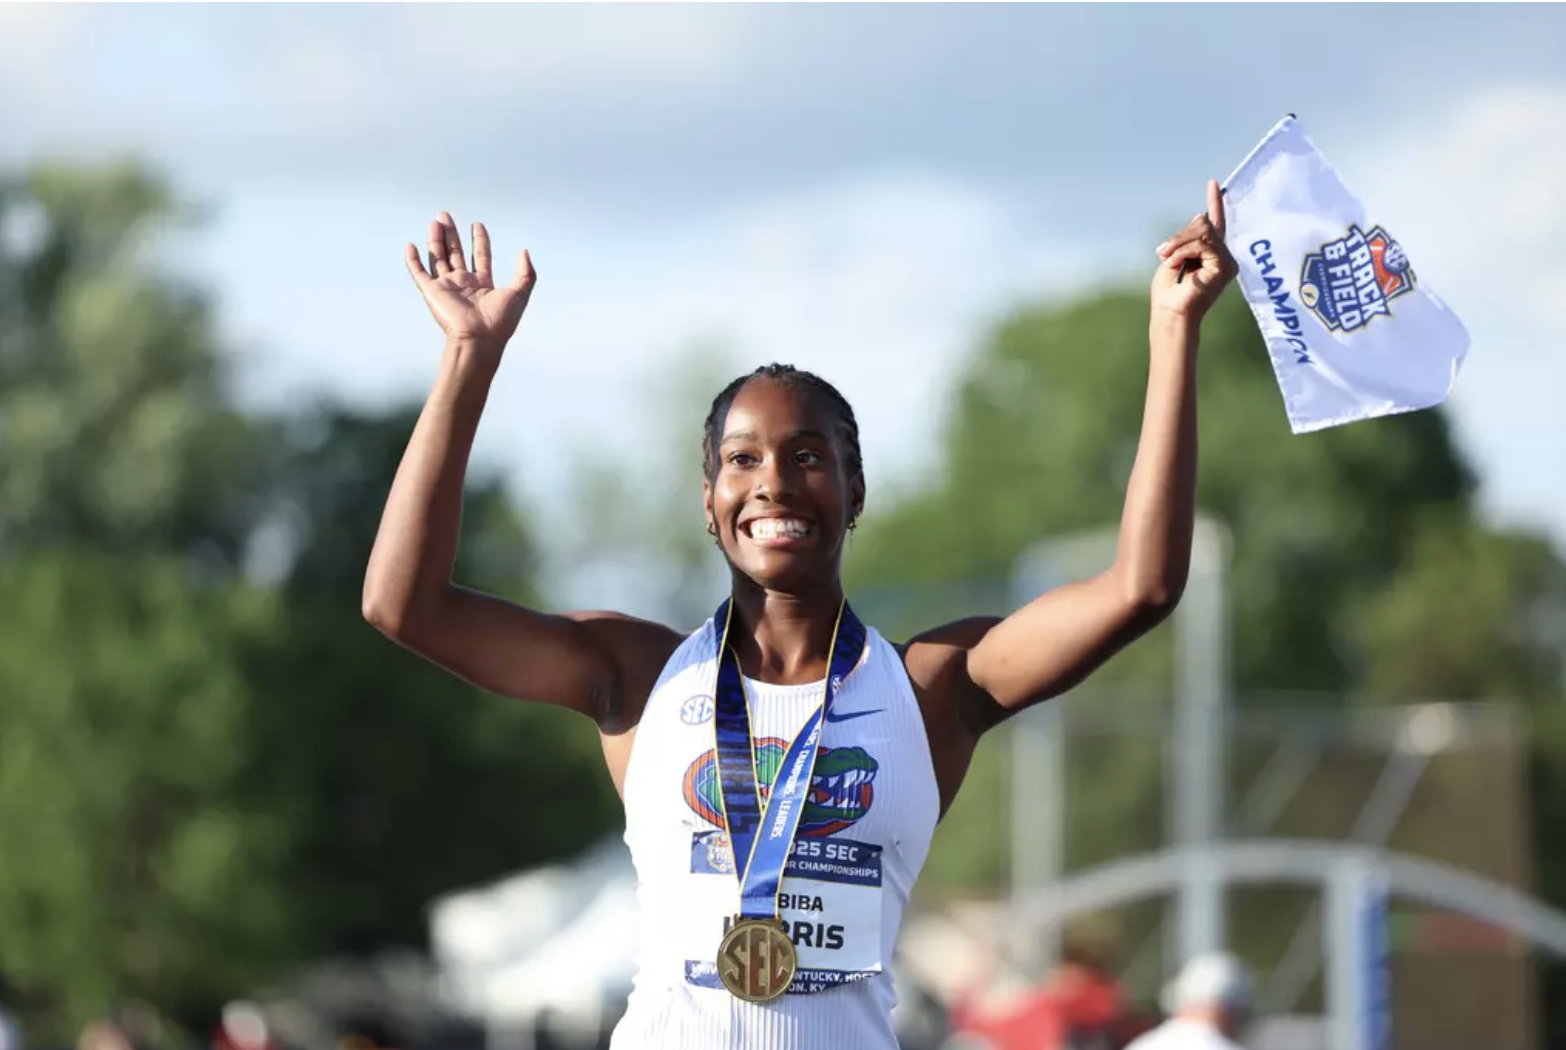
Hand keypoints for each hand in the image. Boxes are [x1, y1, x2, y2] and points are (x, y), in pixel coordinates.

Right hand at [405, 213, 535, 347]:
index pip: (480, 256)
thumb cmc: (500, 321)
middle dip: (451, 234)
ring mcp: (447, 288)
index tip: (477, 224)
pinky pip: (419, 273)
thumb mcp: (520, 293)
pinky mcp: (432, 293)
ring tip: (435, 221)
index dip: (479, 240)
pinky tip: (411, 245)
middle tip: (445, 216)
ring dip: (435, 240)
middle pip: (455, 253)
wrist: (479, 338)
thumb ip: (525, 272)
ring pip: (438, 258)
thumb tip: (524, 251)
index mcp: (483, 285)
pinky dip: (413, 260)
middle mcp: (463, 284)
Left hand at [1150, 179, 1235, 320]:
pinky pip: (1203, 244)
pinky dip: (1183, 252)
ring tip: (1168, 261)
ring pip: (1202, 231)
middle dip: (1179, 236)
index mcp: (1209, 254)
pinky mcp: (1226, 266)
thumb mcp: (1174, 257)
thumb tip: (1199, 217)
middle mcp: (1222, 256)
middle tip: (1162, 253)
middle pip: (1203, 224)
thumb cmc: (1168, 292)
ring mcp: (1226, 262)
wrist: (1169, 312)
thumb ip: (1187, 239)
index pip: (1214, 223)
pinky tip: (1176, 265)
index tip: (1213, 182)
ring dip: (1179, 244)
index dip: (1214, 202)